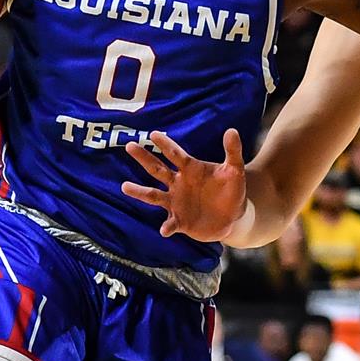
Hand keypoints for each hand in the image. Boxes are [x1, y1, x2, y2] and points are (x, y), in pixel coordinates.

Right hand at [122, 128, 249, 240]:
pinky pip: (170, 223)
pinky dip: (167, 227)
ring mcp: (176, 202)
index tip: (153, 134)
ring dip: (140, 191)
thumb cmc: (231, 190)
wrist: (234, 217)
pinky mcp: (180, 221)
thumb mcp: (235, 170)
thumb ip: (233, 151)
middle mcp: (178, 183)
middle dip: (144, 158)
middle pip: (157, 169)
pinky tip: (164, 229)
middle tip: (129, 145)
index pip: (175, 154)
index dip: (165, 145)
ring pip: (154, 195)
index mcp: (190, 169)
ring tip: (125, 186)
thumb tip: (232, 131)